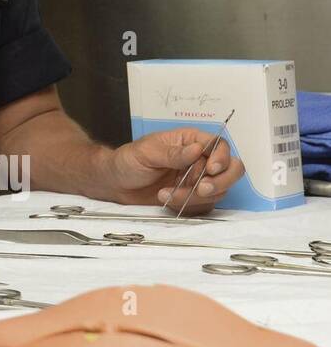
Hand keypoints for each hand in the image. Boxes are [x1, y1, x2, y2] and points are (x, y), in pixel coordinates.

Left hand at [104, 128, 244, 213]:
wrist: (115, 184)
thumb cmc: (128, 161)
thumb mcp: (147, 152)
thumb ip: (173, 153)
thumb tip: (198, 149)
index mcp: (190, 141)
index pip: (219, 145)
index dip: (221, 158)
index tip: (210, 170)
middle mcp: (199, 160)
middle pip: (231, 169)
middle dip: (221, 182)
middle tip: (201, 189)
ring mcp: (198, 180)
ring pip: (218, 191)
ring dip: (195, 196)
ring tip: (166, 194)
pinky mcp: (193, 198)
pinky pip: (204, 205)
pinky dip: (188, 205)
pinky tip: (165, 199)